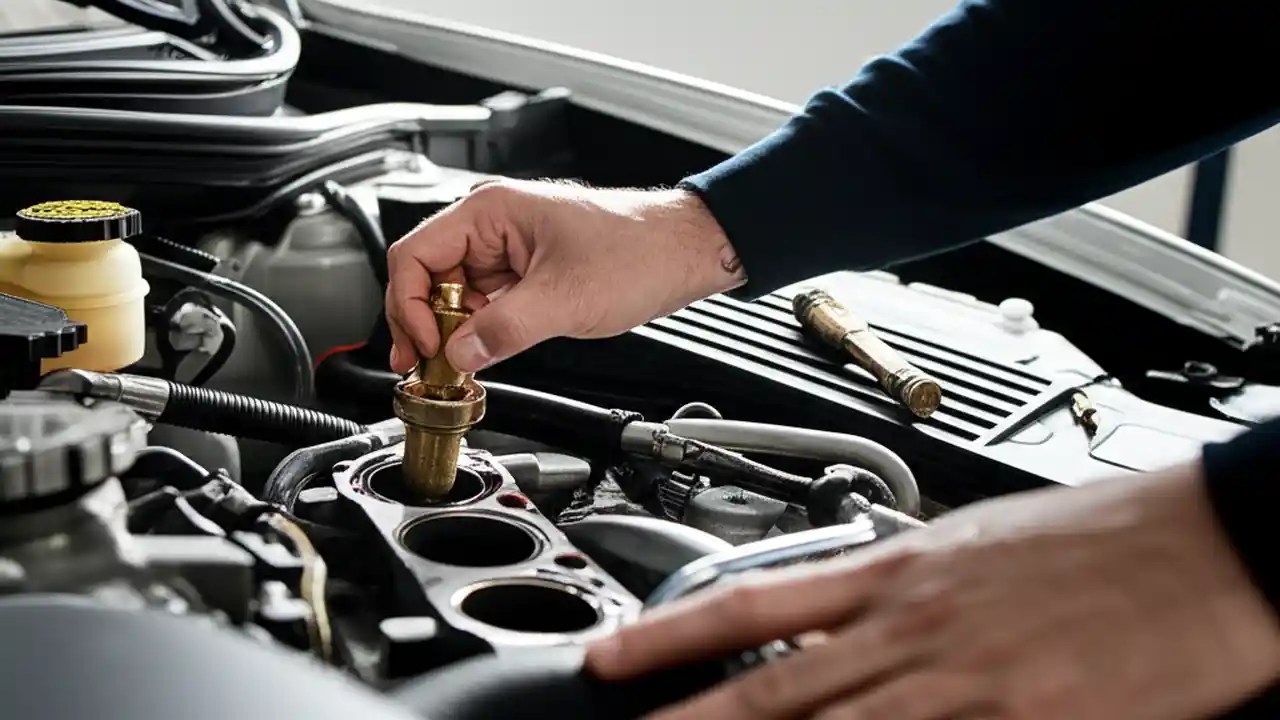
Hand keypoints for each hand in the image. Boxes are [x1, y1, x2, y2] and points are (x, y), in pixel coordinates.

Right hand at [384, 179, 744, 373]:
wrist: (682, 252)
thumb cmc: (639, 250)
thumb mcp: (566, 298)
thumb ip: (505, 329)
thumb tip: (461, 356)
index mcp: (491, 211)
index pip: (415, 256)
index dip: (409, 306)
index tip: (426, 346)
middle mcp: (492, 226)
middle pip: (427, 278)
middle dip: (423, 325)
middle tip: (426, 368)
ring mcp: (507, 251)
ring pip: (454, 297)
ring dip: (450, 334)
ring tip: (452, 370)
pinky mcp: (524, 275)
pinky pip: (483, 306)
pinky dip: (476, 334)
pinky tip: (478, 358)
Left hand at [586, 464, 1279, 719]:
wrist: (1210, 541)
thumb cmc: (1098, 535)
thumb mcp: (972, 544)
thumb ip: (898, 585)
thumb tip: (841, 615)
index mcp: (898, 568)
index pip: (750, 600)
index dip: (666, 635)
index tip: (608, 658)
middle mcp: (913, 625)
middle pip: (772, 685)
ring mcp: (966, 685)